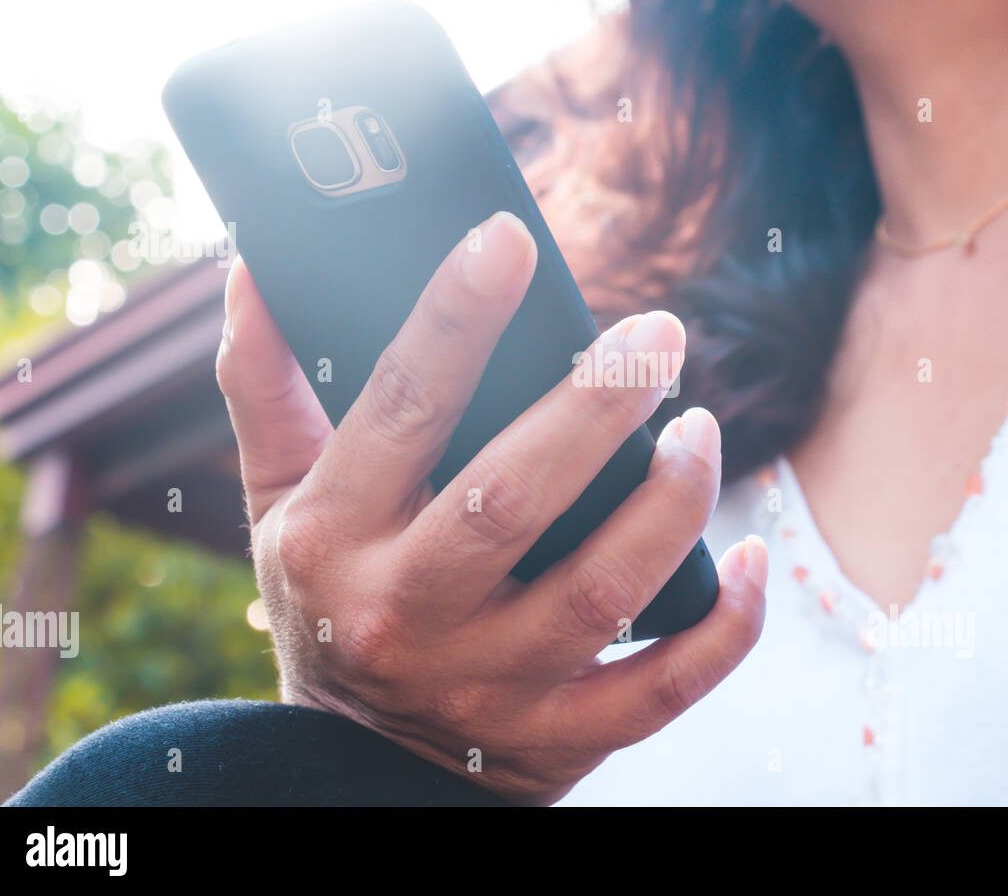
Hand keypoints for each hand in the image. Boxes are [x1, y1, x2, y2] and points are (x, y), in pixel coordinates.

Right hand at [215, 211, 766, 802]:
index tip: (509, 240)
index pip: (398, 411)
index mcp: (332, 540)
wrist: (345, 768)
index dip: (452, 319)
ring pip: (599, 592)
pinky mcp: (556, 738)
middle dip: (596, 406)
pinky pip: (662, 689)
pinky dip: (724, 627)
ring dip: (669, 504)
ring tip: (700, 429)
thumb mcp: (273, 501)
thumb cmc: (327, 600)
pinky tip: (753, 558)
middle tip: (659, 334)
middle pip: (512, 499)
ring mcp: (487, 685)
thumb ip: (261, 389)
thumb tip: (254, 269)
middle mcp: (406, 614)